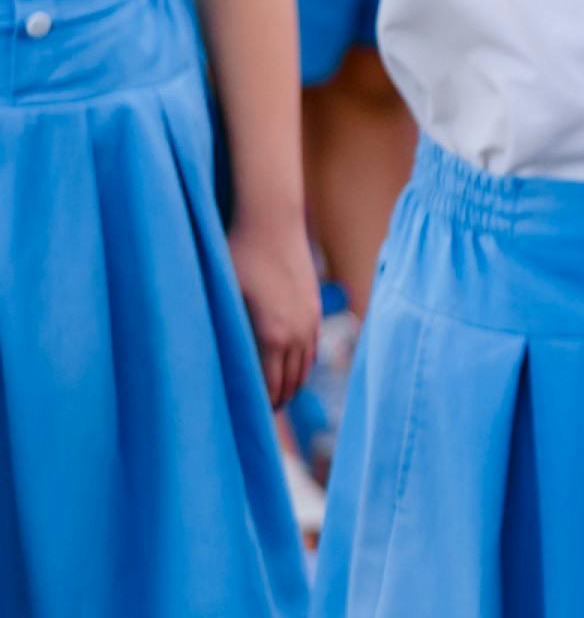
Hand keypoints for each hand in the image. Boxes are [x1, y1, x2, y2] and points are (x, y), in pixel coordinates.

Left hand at [228, 217, 319, 408]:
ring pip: (304, 367)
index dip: (257, 410)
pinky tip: (285, 367)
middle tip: (253, 419)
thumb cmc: (235, 256)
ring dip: (289, 385)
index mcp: (273, 337)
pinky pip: (311, 348)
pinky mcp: (314, 305)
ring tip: (270, 398)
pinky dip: (300, 365)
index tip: (241, 425)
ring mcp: (310, 319)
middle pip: (290, 384)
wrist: (270, 218)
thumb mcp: (222, 300)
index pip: (270, 390)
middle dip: (273, 403)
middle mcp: (298, 333)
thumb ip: (224, 337)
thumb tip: (208, 371)